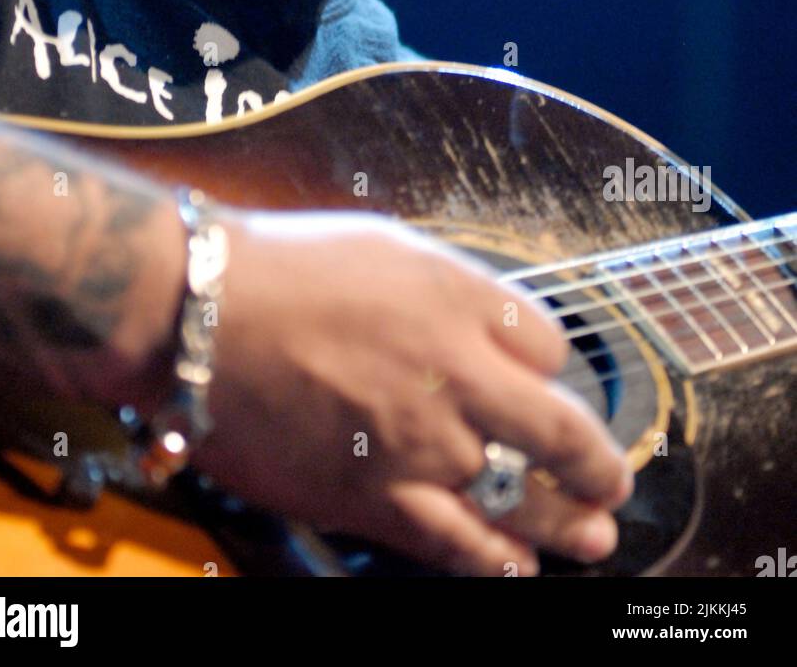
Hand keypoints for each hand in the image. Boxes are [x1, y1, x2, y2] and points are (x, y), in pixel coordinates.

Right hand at [196, 210, 632, 575]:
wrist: (200, 317)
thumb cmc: (285, 268)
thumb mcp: (388, 245)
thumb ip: (452, 287)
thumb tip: (492, 321)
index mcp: (461, 302)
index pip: (549, 346)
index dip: (554, 366)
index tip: (545, 377)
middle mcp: (455, 375)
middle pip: (559, 432)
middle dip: (595, 462)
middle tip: (611, 477)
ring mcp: (417, 444)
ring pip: (517, 499)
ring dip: (565, 522)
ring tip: (593, 534)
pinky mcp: (371, 498)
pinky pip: (454, 544)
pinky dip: (493, 560)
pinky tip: (516, 566)